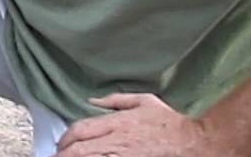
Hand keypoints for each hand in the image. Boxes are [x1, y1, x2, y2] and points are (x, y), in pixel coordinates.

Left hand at [54, 94, 225, 156]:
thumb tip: (92, 100)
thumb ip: (115, 100)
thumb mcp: (143, 101)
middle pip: (79, 149)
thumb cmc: (171, 123)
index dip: (65, 138)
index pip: (80, 130)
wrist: (194, 142)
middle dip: (63, 154)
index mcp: (117, 122)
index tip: (60, 144)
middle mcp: (117, 140)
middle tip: (56, 156)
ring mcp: (123, 156)